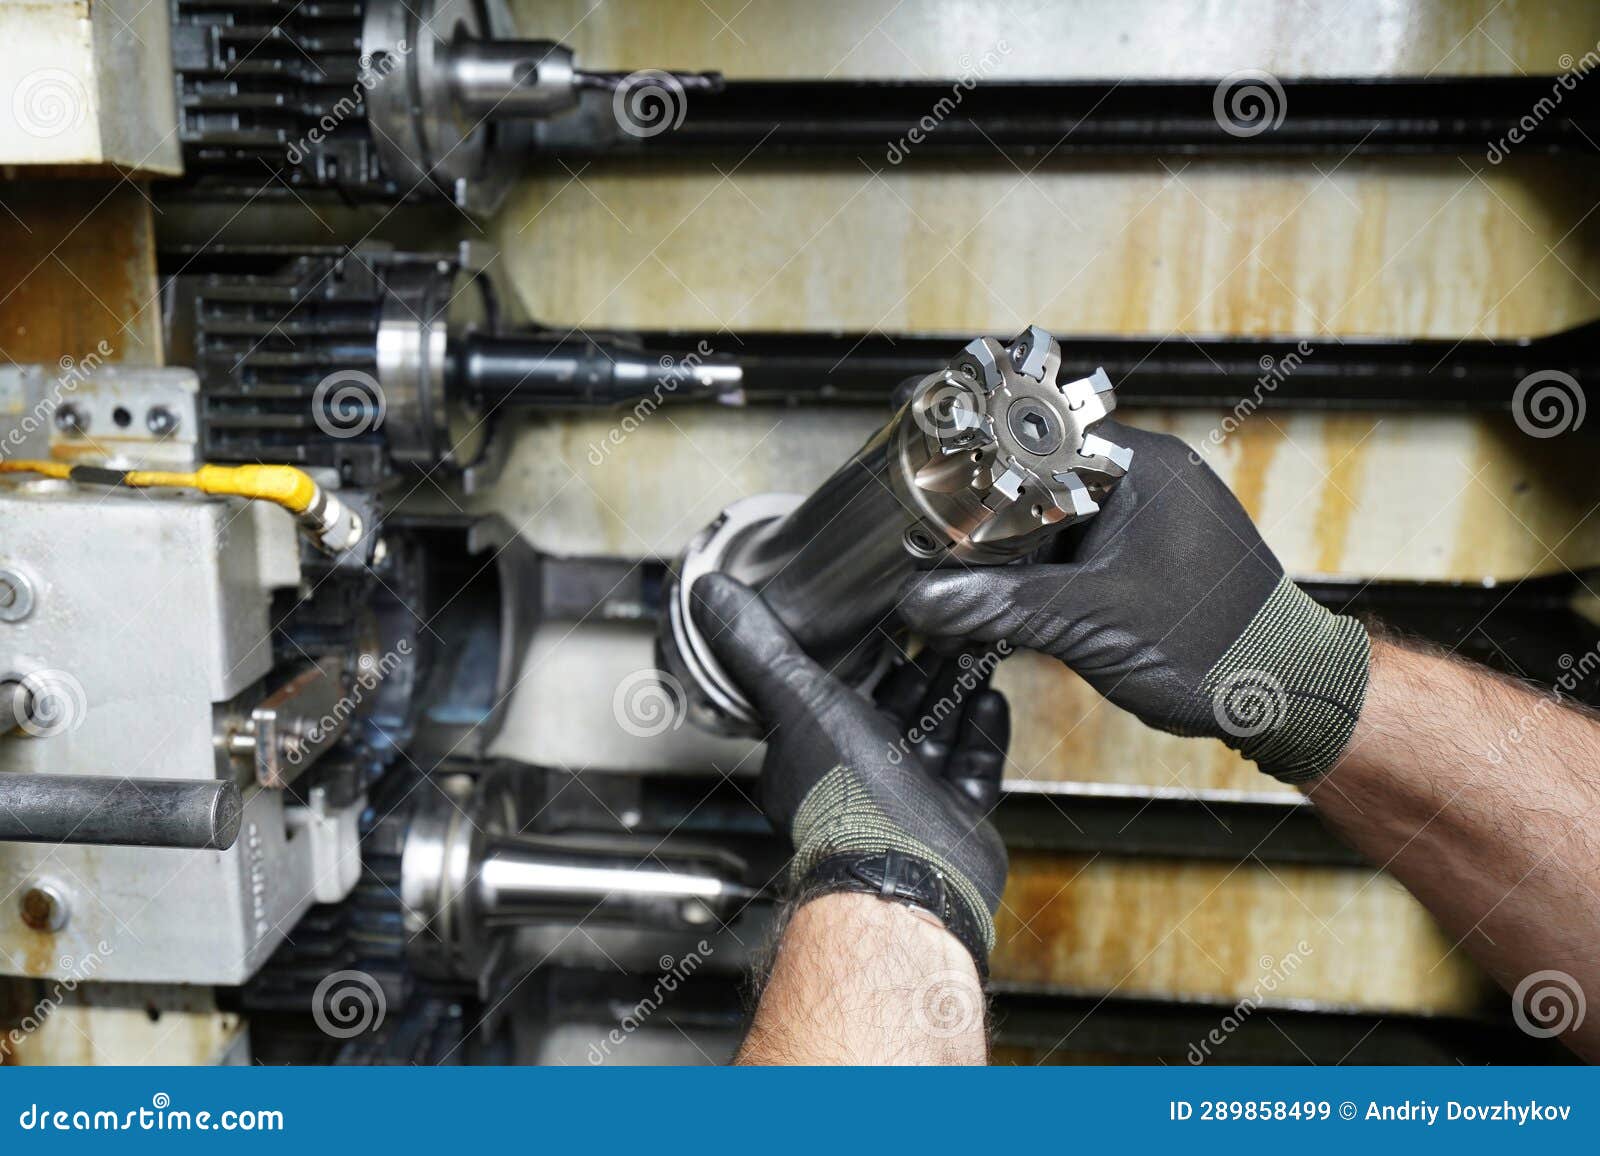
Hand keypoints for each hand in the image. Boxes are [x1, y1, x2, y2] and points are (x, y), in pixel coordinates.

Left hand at [690, 573, 1008, 969]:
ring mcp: (910, 804)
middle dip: (919, 669)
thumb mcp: (796, 701)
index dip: (863, 658)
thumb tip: (710, 594)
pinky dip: (982, 733)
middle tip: (946, 627)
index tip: (888, 617)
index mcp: (814, 756)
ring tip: (976, 647)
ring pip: (935, 736)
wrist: (906, 873)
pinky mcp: (955, 822)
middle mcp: (859, 781)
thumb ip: (759, 648)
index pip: (836, 695)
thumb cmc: (844, 796)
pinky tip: (991, 698)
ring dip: (954, 691)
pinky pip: (972, 770)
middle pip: (893, 713)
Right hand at [896, 420, 1369, 782]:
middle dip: (981, 502)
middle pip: (1037, 473)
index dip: (975, 444)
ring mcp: (1146, 516)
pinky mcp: (1143, 555)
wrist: (1285, 693)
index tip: (923, 449)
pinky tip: (992, 593)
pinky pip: (1072, 547)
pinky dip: (1034, 568)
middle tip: (923, 514)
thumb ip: (1001, 607)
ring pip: (1050, 514)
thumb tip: (922, 602)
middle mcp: (1146, 477)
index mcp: (1142, 466)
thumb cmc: (1216, 648)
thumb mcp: (1090, 624)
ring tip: (947, 560)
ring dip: (1005, 542)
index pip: (1038, 433)